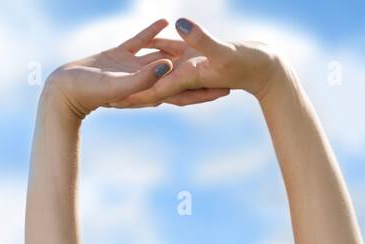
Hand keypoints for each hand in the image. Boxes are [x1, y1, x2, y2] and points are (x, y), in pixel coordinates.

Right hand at [43, 19, 225, 118]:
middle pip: (176, 74)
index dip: (203, 89)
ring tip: (197, 40)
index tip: (227, 86)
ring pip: (161, 55)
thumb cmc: (88, 92)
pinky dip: (153, 32)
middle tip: (221, 63)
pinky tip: (166, 21)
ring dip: (178, 48)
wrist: (62, 90)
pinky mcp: (117, 55)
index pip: (181, 91)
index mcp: (146, 91)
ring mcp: (130, 67)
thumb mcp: (118, 86)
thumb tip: (171, 64)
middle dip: (198, 70)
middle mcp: (142, 80)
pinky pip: (140, 42)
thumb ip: (144, 76)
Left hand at [114, 19, 281, 106]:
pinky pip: (170, 51)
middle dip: (123, 91)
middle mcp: (181, 77)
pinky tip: (145, 38)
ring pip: (155, 69)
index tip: (105, 98)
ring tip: (114, 70)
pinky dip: (158, 44)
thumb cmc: (249, 63)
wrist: (267, 68)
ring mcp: (187, 67)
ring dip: (136, 71)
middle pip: (146, 86)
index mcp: (183, 80)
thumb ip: (201, 39)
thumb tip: (179, 24)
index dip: (127, 95)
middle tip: (97, 93)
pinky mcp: (195, 55)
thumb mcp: (223, 50)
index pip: (149, 91)